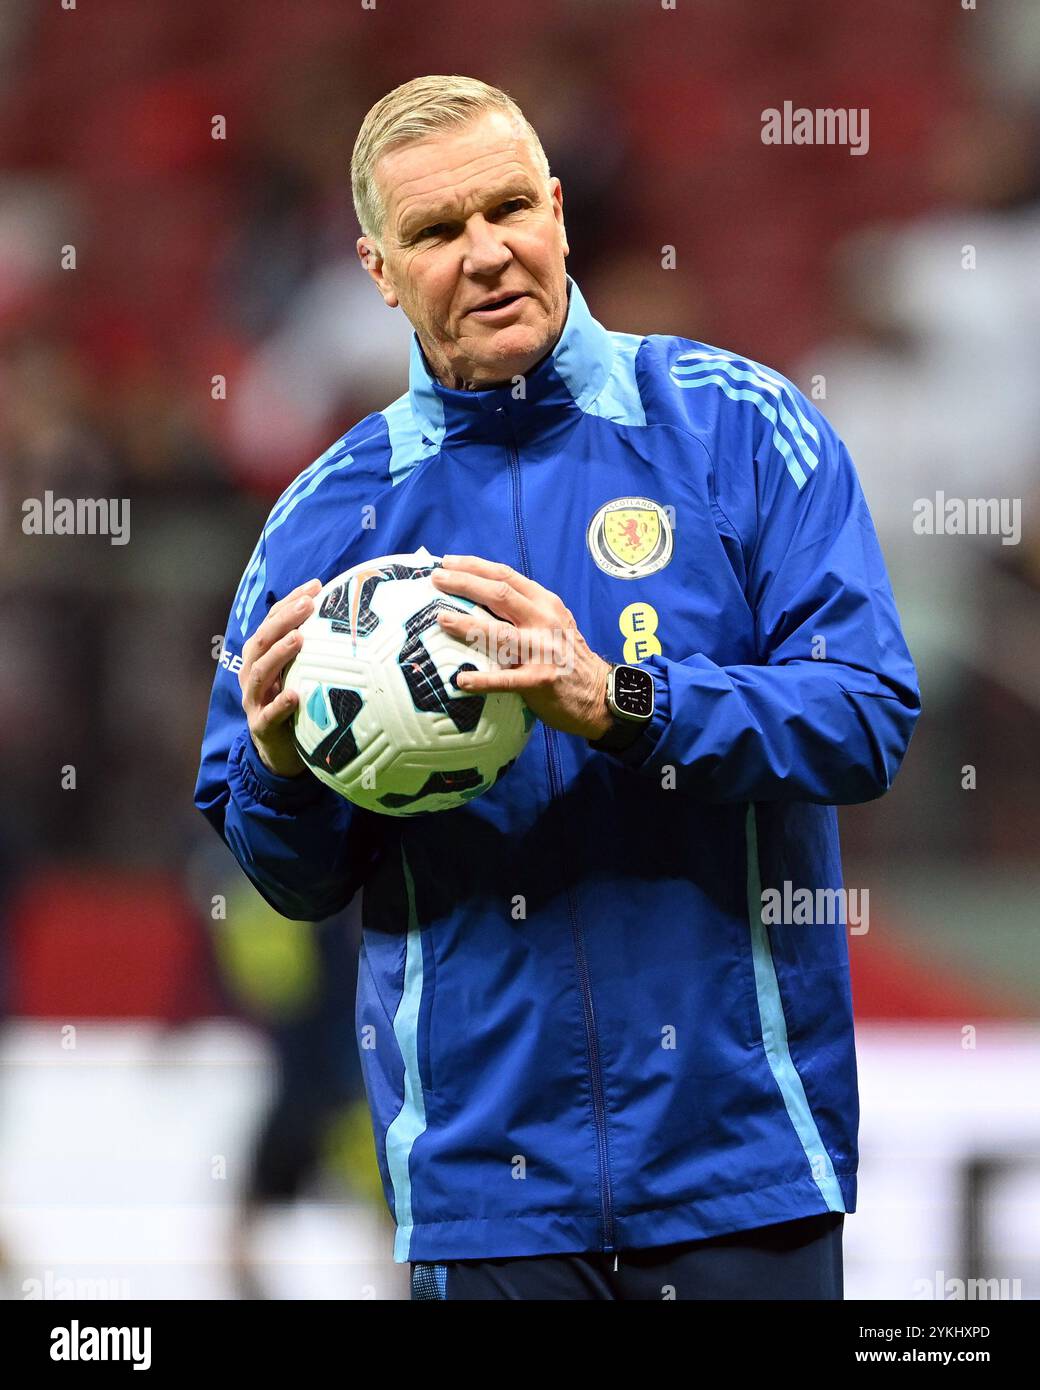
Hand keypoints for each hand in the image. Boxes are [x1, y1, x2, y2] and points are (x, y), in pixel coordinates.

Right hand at [239, 578, 322, 776]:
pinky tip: (296, 696)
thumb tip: (349, 621)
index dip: (289, 602)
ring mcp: (254, 701)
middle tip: (308, 605)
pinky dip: (281, 704)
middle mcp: (253, 675)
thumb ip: (315, 651)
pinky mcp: (261, 728)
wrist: (278, 753)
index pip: (271, 622)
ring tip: (299, 639)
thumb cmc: (295, 705)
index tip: (315, 585)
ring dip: (279, 654)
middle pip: (261, 641)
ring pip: (259, 673)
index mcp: (262, 658)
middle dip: (283, 620)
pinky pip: (269, 715)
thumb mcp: (301, 674)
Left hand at [431, 555, 612, 739]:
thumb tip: (477, 599)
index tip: (447, 562)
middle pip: (499, 595)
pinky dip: (482, 680)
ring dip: (467, 624)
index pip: (506, 576)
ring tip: (441, 620)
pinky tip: (461, 681)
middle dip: (464, 583)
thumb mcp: (553, 623)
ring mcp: (544, 651)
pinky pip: (506, 680)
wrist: (600, 694)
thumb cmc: (567, 658)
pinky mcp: (541, 681)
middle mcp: (545, 622)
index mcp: (545, 604)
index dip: (474, 567)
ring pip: (499, 633)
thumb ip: (524, 611)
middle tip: (435, 580)